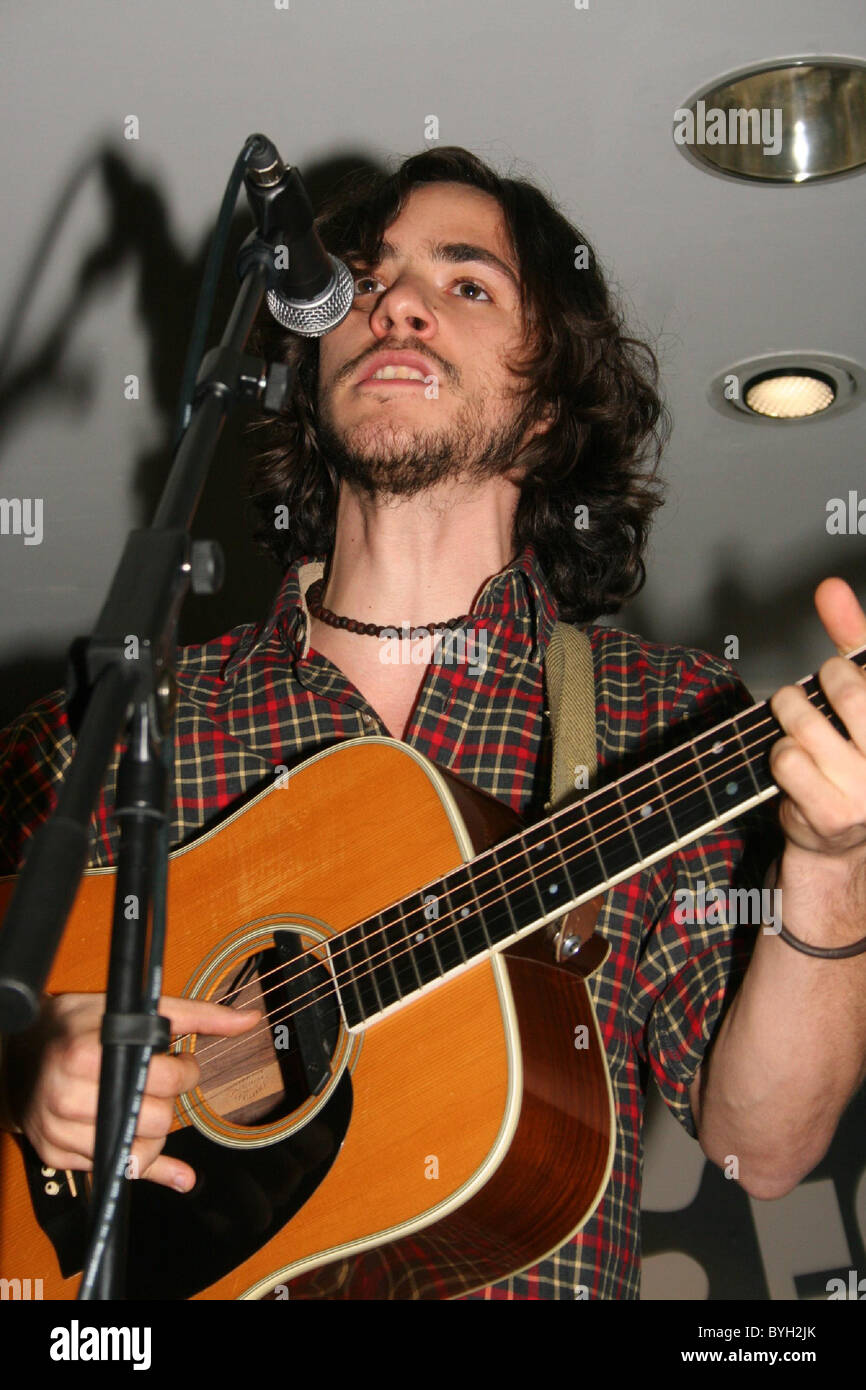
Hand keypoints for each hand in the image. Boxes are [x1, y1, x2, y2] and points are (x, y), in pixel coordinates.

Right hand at [5, 992, 259, 1191]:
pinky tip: (146, 1144)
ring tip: (144, 1102)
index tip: (180, 1060)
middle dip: (169, 1099)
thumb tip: (248, 1021)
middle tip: (159, 1081)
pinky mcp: (58, 1154)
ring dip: (155, 1131)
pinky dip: (139, 1157)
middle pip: (157, 1119)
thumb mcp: (131, 1009)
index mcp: (86, 1053)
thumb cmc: (79, 1027)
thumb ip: (196, 1015)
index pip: (165, 1079)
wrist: (20, 1055)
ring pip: (141, 1151)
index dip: (185, 1070)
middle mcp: (68, 1095)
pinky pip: (118, 1169)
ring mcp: (60, 1129)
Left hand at [769, 578, 865, 858]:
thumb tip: (831, 587)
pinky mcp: (834, 812)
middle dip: (822, 682)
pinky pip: (786, 758)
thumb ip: (853, 635)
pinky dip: (780, 753)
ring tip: (798, 723)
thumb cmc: (856, 748)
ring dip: (790, 714)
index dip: (848, 668)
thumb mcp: (863, 687)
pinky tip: (796, 762)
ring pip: (805, 723)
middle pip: (848, 688)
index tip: (835, 671)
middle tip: (818, 693)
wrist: (845, 832)